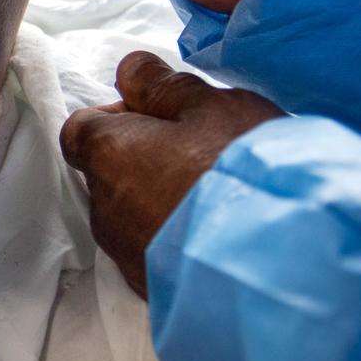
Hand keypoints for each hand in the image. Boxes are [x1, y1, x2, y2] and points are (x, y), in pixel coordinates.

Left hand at [59, 51, 284, 296]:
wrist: (279, 267)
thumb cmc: (241, 171)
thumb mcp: (211, 108)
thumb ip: (164, 87)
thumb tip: (128, 69)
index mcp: (107, 155)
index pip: (81, 129)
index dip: (118, 117)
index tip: (164, 117)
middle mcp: (103, 207)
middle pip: (108, 173)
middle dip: (143, 160)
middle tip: (201, 155)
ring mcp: (125, 254)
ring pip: (131, 216)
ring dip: (159, 203)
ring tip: (217, 200)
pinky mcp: (151, 291)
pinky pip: (153, 254)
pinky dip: (175, 241)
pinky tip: (218, 238)